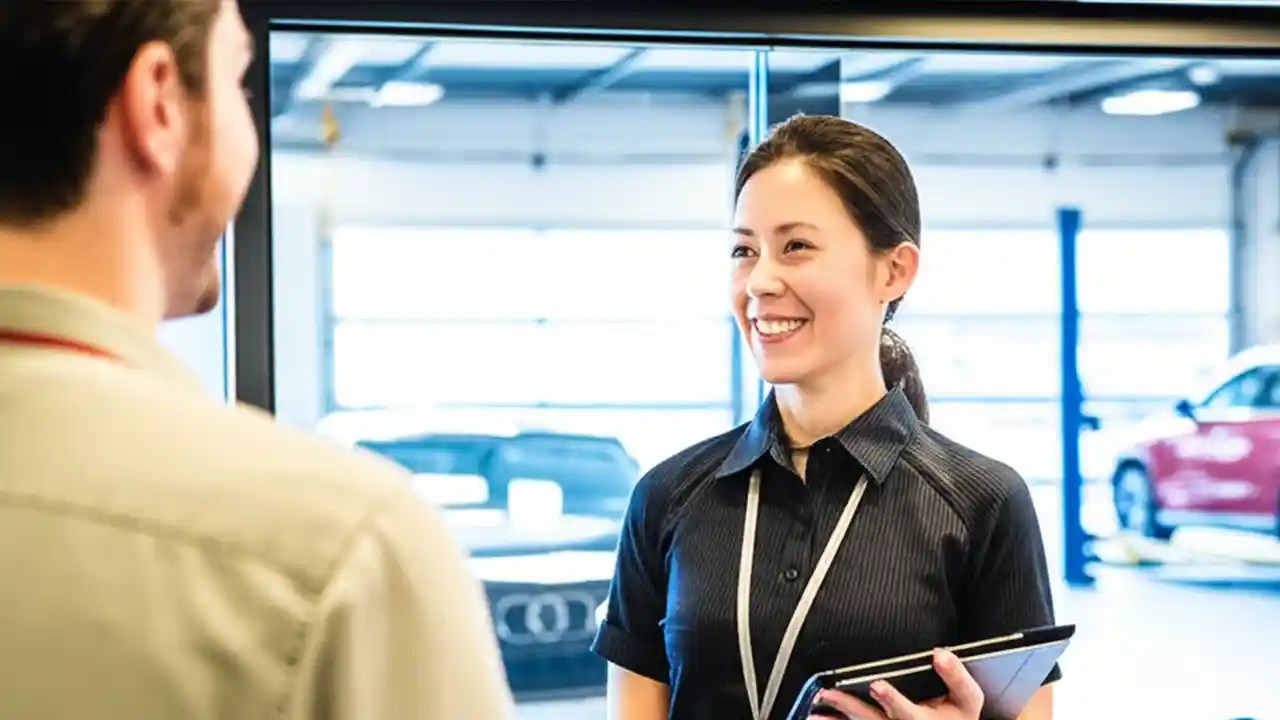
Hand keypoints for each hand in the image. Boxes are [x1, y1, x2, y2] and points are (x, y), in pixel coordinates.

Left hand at [807, 649, 983, 719]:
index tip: (876, 684)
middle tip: (831, 693)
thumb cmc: (956, 717)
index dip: (892, 699)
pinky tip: (815, 717)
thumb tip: (940, 653)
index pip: (908, 713)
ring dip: (836, 718)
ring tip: (815, 707)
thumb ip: (956, 677)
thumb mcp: (966, 700)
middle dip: (852, 707)